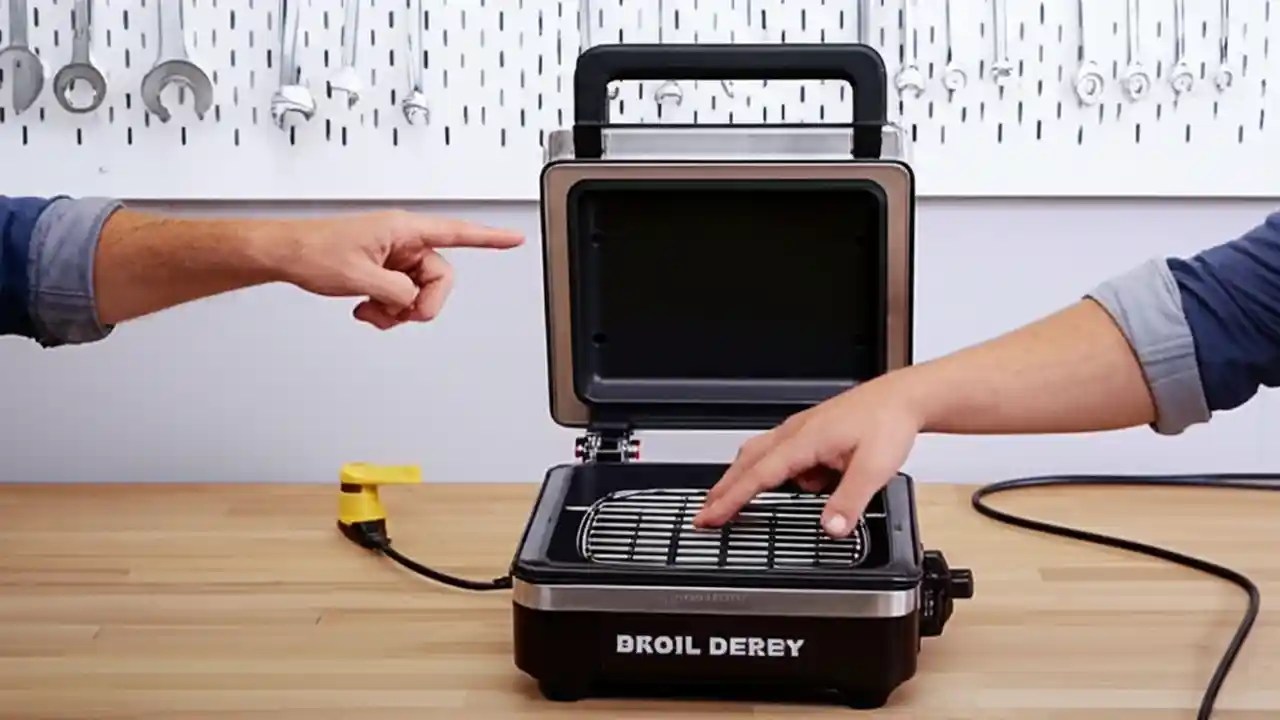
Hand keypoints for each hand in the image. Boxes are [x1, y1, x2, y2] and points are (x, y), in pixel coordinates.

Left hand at [274, 210, 523, 329]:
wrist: (284, 254)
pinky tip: (366, 308)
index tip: (513, 239)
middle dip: (420, 303)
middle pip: (438, 278)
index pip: (457, 232)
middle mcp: (403, 240)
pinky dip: (388, 308)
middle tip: (397, 313)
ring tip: (371, 311)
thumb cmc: (312, 250)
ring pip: (418, 291)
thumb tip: (411, 301)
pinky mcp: (383, 268)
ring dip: (398, 309)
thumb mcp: (359, 278)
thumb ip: (396, 292)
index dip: (489, 238)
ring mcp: (393, 255)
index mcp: (403, 229)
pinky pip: (401, 294)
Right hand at [693, 372, 926, 537]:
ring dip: (749, 478)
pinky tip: (810, 482)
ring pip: (763, 455)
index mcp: (804, 441)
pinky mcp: (812, 431)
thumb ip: (849, 502)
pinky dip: (783, 471)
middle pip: (747, 461)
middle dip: (724, 488)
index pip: (758, 475)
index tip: (710, 515)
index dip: (731, 499)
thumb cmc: (889, 422)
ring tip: (740, 501)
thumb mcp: (873, 469)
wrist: (905, 397)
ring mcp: (802, 429)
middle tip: (706, 512)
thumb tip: (829, 528)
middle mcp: (796, 432)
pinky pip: (785, 455)